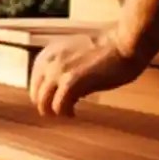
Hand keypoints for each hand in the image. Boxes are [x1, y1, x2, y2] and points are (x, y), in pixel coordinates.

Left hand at [28, 30, 148, 116]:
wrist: (124, 45)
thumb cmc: (108, 49)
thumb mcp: (77, 56)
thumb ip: (64, 68)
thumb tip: (61, 90)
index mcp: (50, 53)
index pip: (34, 81)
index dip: (43, 95)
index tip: (54, 102)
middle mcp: (50, 61)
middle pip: (36, 94)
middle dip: (47, 106)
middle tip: (61, 111)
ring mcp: (59, 71)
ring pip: (43, 103)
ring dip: (54, 112)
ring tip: (68, 113)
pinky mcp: (71, 82)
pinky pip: (59, 106)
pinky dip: (66, 113)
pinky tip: (75, 114)